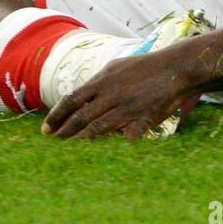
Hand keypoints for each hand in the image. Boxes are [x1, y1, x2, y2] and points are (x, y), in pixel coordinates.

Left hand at [42, 52, 195, 138]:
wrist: (177, 67)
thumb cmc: (146, 66)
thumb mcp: (117, 67)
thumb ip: (98, 81)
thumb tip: (80, 95)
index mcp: (103, 81)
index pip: (71, 100)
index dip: (56, 116)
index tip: (46, 128)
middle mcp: (111, 95)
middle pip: (80, 117)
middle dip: (63, 132)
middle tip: (52, 143)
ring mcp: (126, 108)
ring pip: (96, 129)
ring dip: (80, 141)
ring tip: (68, 152)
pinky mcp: (143, 119)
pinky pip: (126, 137)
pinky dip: (116, 146)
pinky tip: (105, 157)